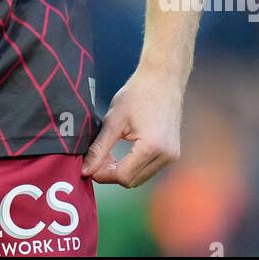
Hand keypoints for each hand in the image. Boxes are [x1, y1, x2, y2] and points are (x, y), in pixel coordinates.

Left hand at [81, 67, 182, 187]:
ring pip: (141, 177)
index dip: (102, 174)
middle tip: (97, 159)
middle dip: (111, 174)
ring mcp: (172, 156)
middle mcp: (166, 156)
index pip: (123, 176)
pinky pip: (149, 169)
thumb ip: (99, 148)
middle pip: (132, 181)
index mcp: (151, 147)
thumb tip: (86, 170)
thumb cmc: (138, 93)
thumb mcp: (114, 120)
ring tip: (108, 154)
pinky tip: (123, 152)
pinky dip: (134, 166)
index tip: (89, 166)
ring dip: (123, 171)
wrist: (163, 78)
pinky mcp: (173, 153)